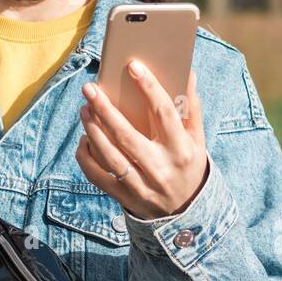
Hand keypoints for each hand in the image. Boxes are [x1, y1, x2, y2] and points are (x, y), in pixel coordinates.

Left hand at [75, 61, 209, 219]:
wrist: (186, 214)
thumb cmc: (189, 166)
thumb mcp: (197, 141)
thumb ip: (191, 108)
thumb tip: (188, 72)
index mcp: (182, 150)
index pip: (164, 112)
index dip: (149, 87)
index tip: (133, 66)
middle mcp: (161, 168)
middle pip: (127, 135)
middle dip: (105, 109)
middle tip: (89, 88)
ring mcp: (141, 186)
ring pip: (110, 156)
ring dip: (92, 130)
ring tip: (84, 109)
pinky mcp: (125, 198)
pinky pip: (97, 176)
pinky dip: (86, 156)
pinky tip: (85, 139)